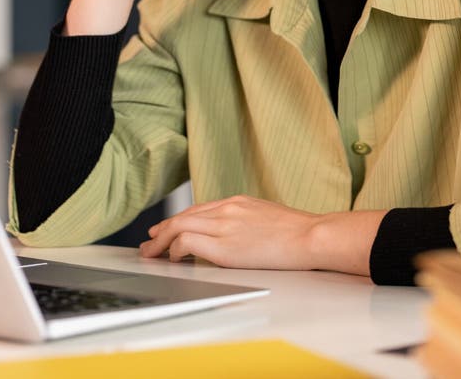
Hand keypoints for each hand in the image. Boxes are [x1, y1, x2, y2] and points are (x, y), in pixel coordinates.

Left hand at [139, 194, 385, 275]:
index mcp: (239, 202)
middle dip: (163, 229)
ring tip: (152, 253)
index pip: (199, 209)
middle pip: (184, 216)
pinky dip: (175, 250)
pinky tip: (173, 259)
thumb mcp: (269, 218)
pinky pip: (187, 242)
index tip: (168, 227)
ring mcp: (224, 225)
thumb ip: (248, 222)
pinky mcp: (224, 245)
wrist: (311, 236)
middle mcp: (227, 209)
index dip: (180, 219)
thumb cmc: (299, 233)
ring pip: (179, 226)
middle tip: (150, 241)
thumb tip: (240, 237)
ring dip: (162, 240)